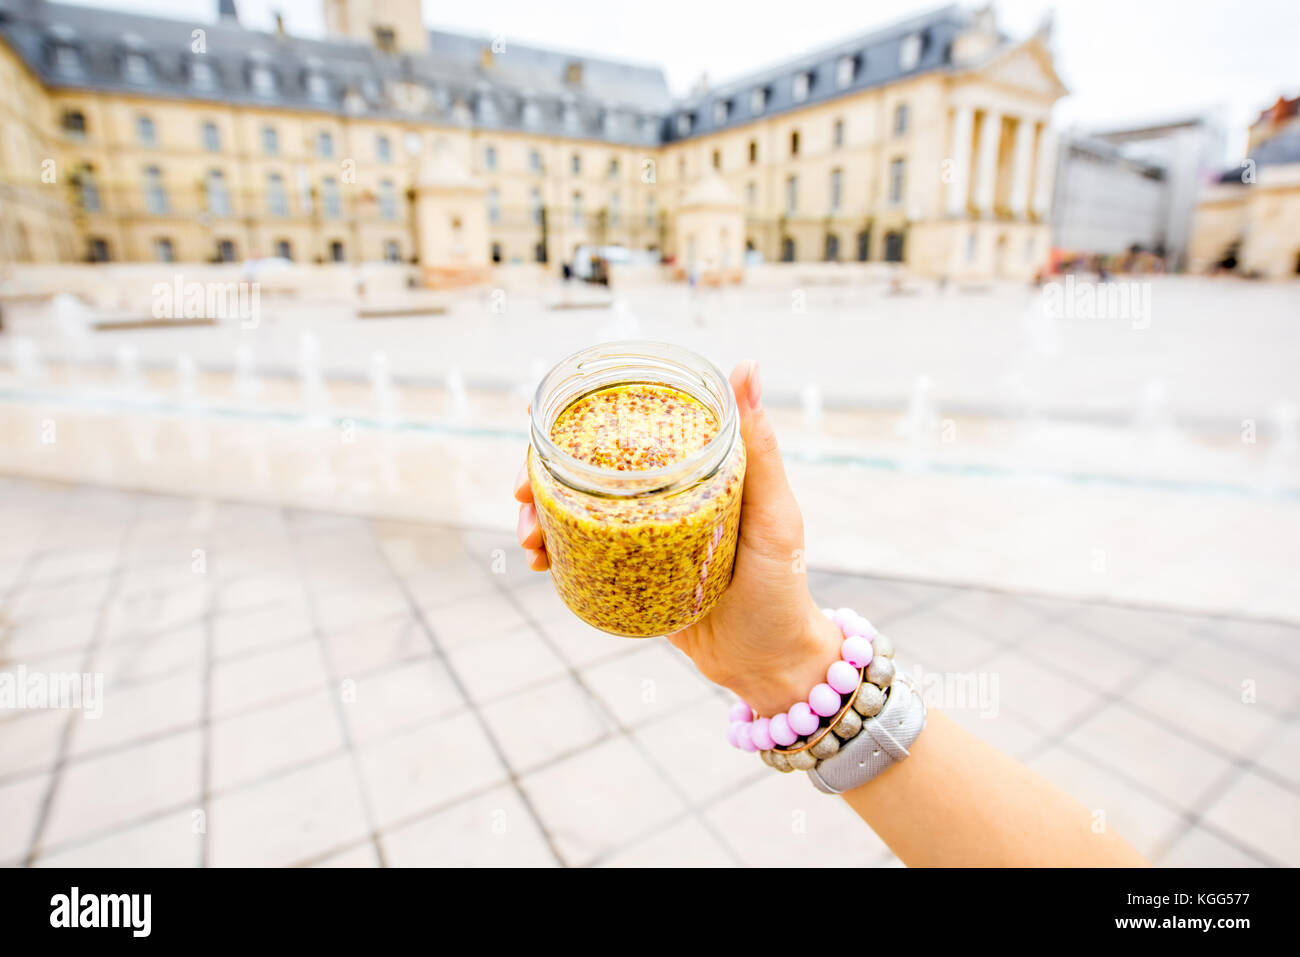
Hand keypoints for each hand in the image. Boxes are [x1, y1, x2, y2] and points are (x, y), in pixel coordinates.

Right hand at [513, 360, 840, 715]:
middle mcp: (664, 501)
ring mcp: (645, 541)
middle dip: (544, 484)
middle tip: (523, 503)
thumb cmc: (785, 585)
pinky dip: (554, 556)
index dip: (578, 435)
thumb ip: (759, 447)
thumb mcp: (775, 514)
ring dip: (542, 521)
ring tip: (529, 542)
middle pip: (589, 477)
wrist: (772, 665)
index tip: (545, 445)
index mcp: (694, 473)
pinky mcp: (632, 580)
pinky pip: (584, 559)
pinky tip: (539, 564)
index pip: (627, 439)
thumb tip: (746, 365)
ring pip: (578, 517)